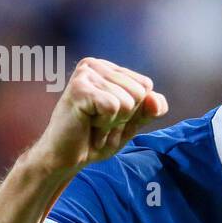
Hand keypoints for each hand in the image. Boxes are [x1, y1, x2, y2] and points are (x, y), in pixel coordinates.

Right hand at [29, 57, 168, 175]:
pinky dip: (104, 124)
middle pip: (139, 92)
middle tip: (99, 122)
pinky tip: (87, 123)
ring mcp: (85, 74)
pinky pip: (113, 107)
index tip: (110, 116)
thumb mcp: (132, 123)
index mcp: (108, 69)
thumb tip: (155, 98)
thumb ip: (149, 110)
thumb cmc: (96, 138)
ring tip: (92, 123)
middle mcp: (95, 65)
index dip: (134, 110)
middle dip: (125, 116)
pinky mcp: (78, 88)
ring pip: (128, 102)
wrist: (66, 158)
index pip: (145, 85)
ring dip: (113, 122)